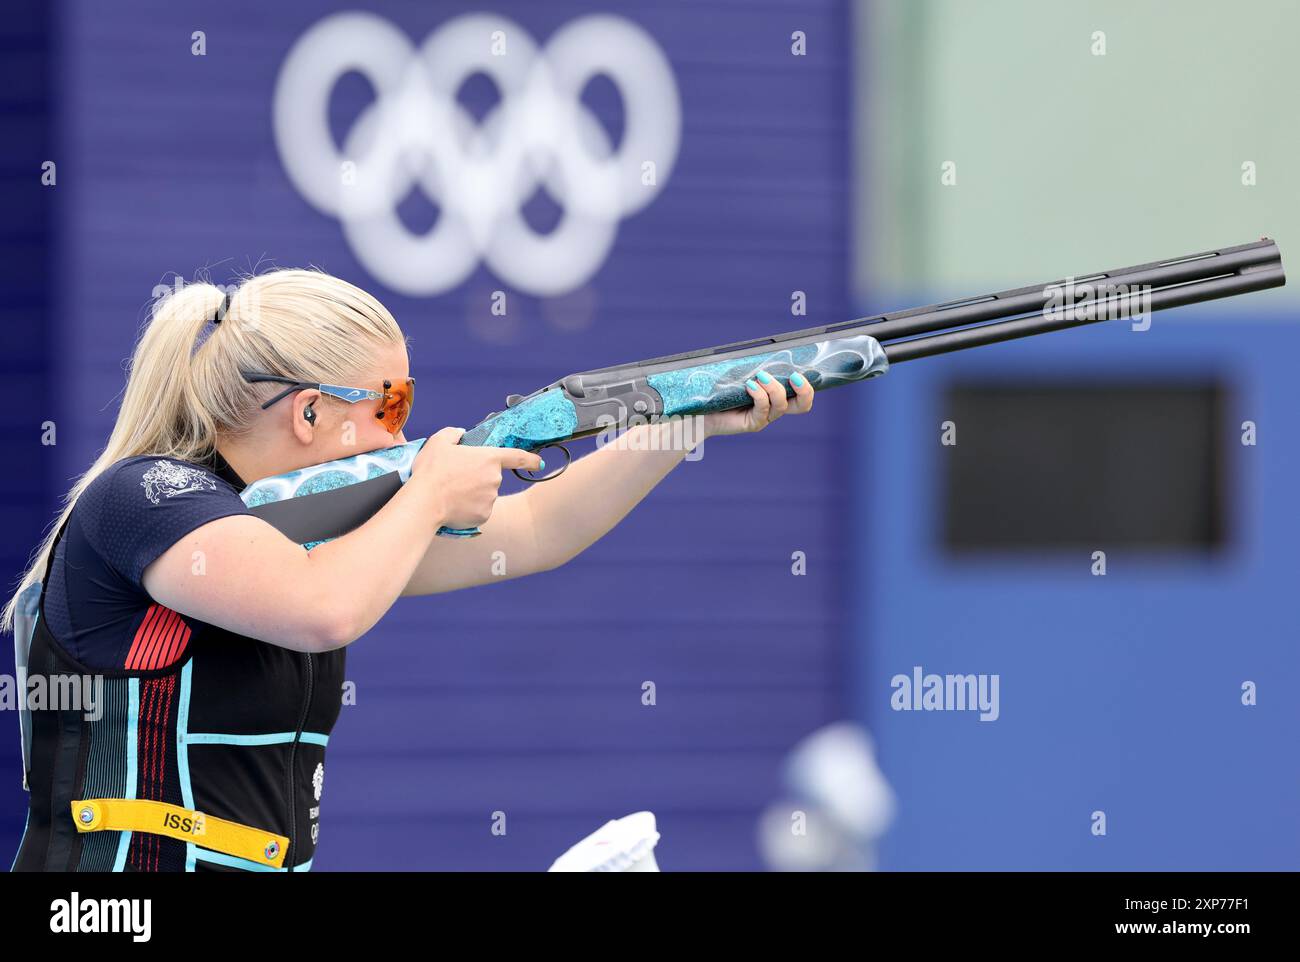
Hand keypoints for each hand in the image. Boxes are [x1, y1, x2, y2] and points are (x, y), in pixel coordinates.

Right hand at [410, 427, 543, 530]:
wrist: (424, 502)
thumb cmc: (431, 471)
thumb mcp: (438, 442)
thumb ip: (452, 434)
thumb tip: (460, 434)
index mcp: (488, 458)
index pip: (517, 457)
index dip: (530, 459)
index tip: (539, 462)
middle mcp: (495, 479)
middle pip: (491, 477)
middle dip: (478, 477)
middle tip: (456, 478)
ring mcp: (491, 499)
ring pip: (485, 494)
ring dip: (473, 493)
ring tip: (451, 492)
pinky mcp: (484, 515)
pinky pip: (479, 509)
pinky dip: (469, 508)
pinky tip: (454, 505)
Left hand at [700, 370, 814, 438]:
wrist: (700, 408)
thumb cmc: (719, 386)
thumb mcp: (740, 370)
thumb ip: (755, 362)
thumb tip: (766, 346)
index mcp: (776, 394)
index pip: (801, 391)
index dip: (810, 383)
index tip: (804, 368)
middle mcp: (774, 407)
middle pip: (803, 405)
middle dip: (805, 391)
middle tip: (795, 377)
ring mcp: (764, 417)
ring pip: (782, 405)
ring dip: (774, 388)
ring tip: (760, 377)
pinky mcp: (753, 423)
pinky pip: (763, 409)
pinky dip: (759, 395)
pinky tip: (749, 385)